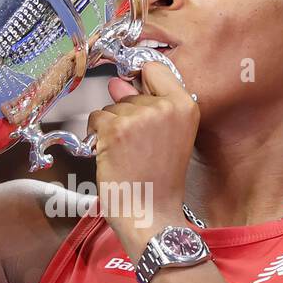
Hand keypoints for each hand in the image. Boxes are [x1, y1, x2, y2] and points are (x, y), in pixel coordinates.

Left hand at [86, 62, 198, 258]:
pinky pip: (96, 119)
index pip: (155, 68)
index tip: (134, 89)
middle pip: (130, 91)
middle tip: (138, 147)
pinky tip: (112, 155)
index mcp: (186, 106)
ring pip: (111, 107)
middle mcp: (165, 107)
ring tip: (128, 155)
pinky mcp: (116, 129)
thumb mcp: (167, 136)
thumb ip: (147, 104)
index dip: (140, 79)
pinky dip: (97, 136)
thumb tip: (118, 82)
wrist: (151, 214)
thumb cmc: (160, 182)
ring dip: (112, 128)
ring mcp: (140, 117)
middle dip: (126, 114)